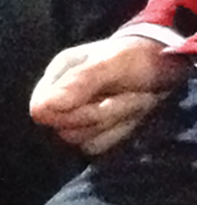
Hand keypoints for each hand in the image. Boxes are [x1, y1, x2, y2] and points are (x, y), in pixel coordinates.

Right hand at [29, 32, 188, 155]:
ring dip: (114, 124)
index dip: (68, 112)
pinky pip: (96, 146)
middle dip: (100, 116)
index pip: (41, 109)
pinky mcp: (94, 132)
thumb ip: (78, 83)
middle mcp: (64, 97)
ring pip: (82, 140)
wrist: (164, 65)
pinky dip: (118, 134)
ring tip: (134, 102)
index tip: (100, 99)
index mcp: (60, 74)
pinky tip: (131, 118)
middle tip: (127, 96)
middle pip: (64, 128)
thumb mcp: (112, 64)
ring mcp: (78, 116)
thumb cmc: (136, 57)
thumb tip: (40, 110)